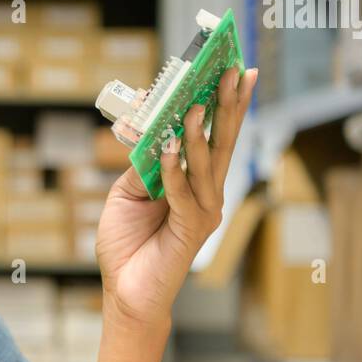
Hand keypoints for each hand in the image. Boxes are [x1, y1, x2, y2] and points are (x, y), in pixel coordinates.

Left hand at [95, 66, 257, 329]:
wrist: (125, 292)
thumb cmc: (127, 243)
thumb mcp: (128, 192)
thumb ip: (141, 162)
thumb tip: (146, 126)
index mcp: (196, 181)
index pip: (215, 135)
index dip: (226, 104)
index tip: (236, 69)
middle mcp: (208, 193)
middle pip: (222, 143)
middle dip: (228, 106)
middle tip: (234, 72)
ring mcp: (204, 212)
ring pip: (206, 166)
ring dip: (199, 135)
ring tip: (193, 107)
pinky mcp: (191, 231)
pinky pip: (184, 195)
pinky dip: (175, 171)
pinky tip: (168, 149)